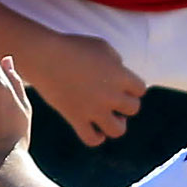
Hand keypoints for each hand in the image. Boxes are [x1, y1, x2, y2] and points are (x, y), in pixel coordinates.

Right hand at [14, 33, 147, 146]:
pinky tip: (93, 128)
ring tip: (108, 117)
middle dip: (125, 104)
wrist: (45, 56)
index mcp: (120, 75)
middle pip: (133, 108)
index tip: (120, 83)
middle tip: (111, 98)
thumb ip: (116, 62)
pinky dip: (96, 137)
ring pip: (118, 130)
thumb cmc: (73, 47)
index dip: (132, 87)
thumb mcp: (103, 47)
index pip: (141, 89)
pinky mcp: (76, 119)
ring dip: (116, 125)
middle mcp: (111, 95)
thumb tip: (120, 74)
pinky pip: (92, 139)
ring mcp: (94, 109)